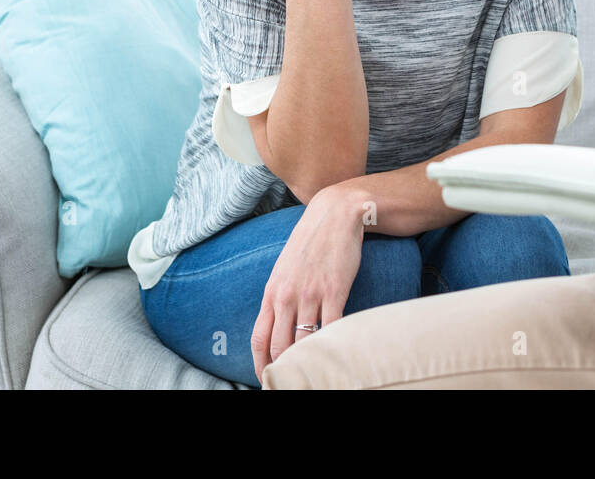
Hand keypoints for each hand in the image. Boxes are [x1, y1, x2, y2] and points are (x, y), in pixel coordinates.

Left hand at [250, 185, 365, 382]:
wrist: (334, 214)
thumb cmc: (310, 243)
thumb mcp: (284, 269)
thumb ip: (279, 297)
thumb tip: (277, 326)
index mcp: (272, 292)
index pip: (259, 338)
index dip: (261, 364)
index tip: (268, 378)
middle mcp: (286, 295)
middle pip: (279, 345)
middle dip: (284, 368)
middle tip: (292, 380)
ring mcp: (310, 293)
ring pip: (304, 341)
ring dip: (308, 360)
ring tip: (313, 371)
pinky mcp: (335, 290)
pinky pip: (331, 327)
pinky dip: (332, 343)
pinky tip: (334, 351)